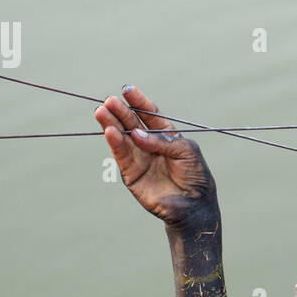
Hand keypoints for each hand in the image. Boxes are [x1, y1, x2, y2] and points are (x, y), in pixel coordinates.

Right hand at [94, 85, 216, 227]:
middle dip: (121, 112)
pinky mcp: (131, 174)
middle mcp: (149, 145)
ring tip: (102, 112)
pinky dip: (115, 143)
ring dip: (112, 124)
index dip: (139, 102)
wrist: (193, 206)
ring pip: (122, 138)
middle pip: (132, 124)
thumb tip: (137, 134)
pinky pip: (122, 156)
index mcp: (166, 136)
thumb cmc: (195, 176)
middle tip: (109, 100)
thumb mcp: (186, 151)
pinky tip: (109, 131)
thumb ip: (163, 141)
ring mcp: (139, 159)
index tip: (127, 90)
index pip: (150, 115)